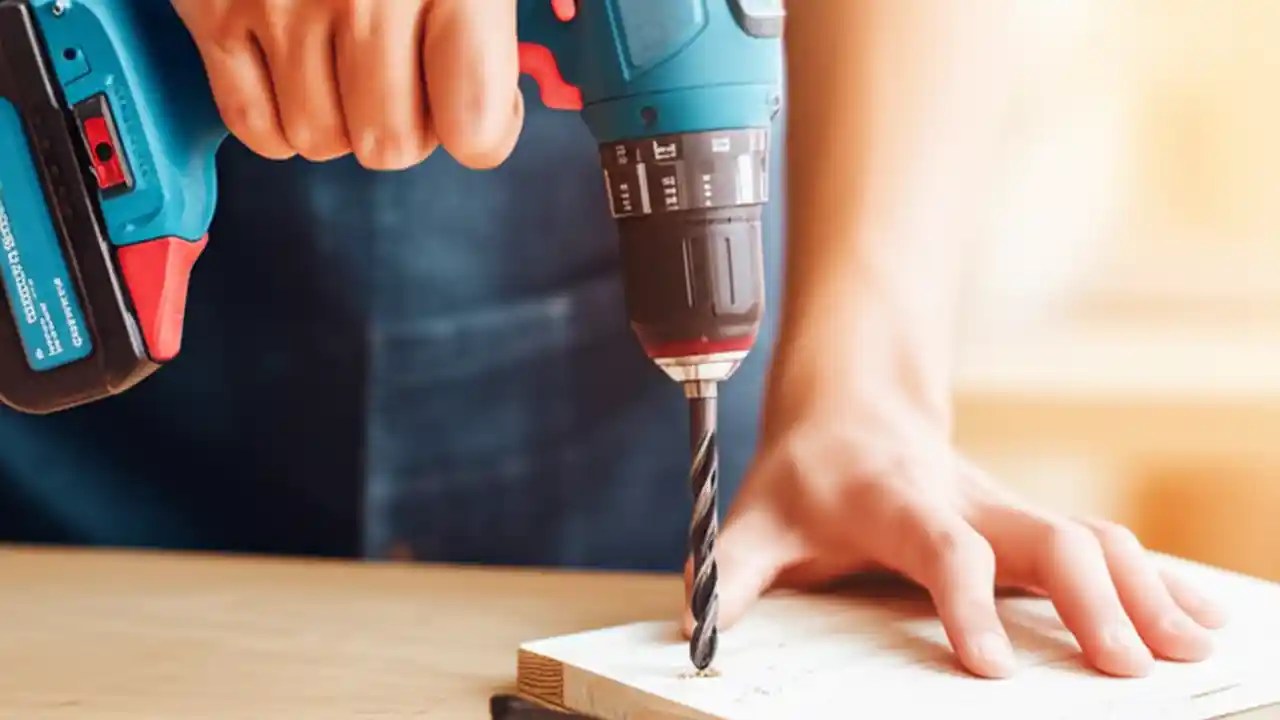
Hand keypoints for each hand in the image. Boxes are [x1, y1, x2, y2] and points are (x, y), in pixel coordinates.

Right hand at [171, 0, 523, 169]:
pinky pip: (253, 123)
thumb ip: (511, 3)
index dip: (484, 130)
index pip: (474, 126)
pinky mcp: (215, 7)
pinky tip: (304, 81)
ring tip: (352, 68)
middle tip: (411, 80)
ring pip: (322, 141)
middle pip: (393, 144)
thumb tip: (523, 71)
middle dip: (411, 126)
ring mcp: (282, 4)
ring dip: (344, 121)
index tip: (480, 110)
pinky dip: (282, 124)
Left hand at [684, 397, 1227, 678]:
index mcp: (893, 502)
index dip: (968, 599)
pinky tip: (1197, 620)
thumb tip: (694, 635)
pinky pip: (1106, 545)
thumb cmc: (806, 475)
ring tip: (1188, 651)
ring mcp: (1006, 508)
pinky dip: (1156, 580)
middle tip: (1126, 668)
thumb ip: (728, 574)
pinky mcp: (1030, 521)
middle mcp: (964, 500)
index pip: (941, 547)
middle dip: (1093, 599)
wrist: (853, 406)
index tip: (993, 665)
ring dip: (1144, 591)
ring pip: (1091, 539)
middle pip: (1045, 538)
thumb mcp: (755, 520)